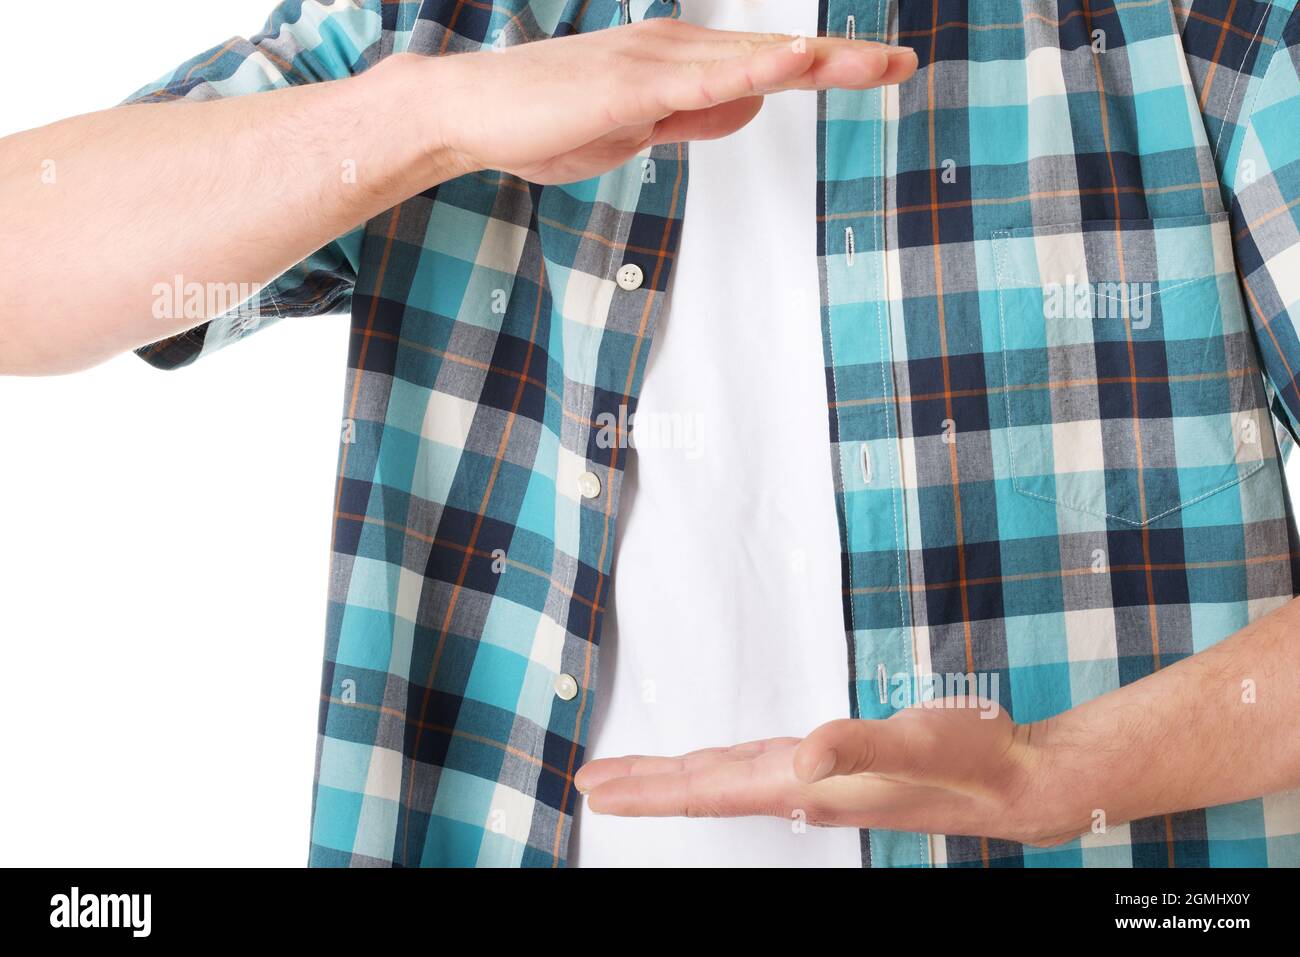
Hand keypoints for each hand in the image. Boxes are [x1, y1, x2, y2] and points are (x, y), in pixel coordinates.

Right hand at [424, 18, 916, 183]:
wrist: (473, 116)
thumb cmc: (545, 122)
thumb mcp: (639, 128)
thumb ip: (694, 116)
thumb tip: (750, 103)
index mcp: (677, 63)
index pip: (765, 66)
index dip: (826, 68)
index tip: (880, 69)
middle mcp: (673, 51)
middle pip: (772, 56)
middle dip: (842, 61)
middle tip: (903, 64)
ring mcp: (652, 64)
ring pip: (750, 62)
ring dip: (817, 60)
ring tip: (878, 62)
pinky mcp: (630, 88)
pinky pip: (702, 81)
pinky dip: (754, 71)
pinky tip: (795, 63)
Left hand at [574, 700, 1083, 846]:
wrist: (1014, 784)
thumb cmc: (969, 761)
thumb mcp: (915, 744)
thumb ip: (857, 749)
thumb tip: (801, 761)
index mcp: (804, 784)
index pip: (707, 788)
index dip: (649, 789)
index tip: (594, 789)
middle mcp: (801, 788)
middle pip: (705, 788)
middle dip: (646, 787)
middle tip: (590, 784)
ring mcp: (817, 780)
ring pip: (728, 779)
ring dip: (677, 778)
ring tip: (636, 778)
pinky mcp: (836, 767)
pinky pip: (758, 767)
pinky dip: (722, 766)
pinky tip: (723, 764)